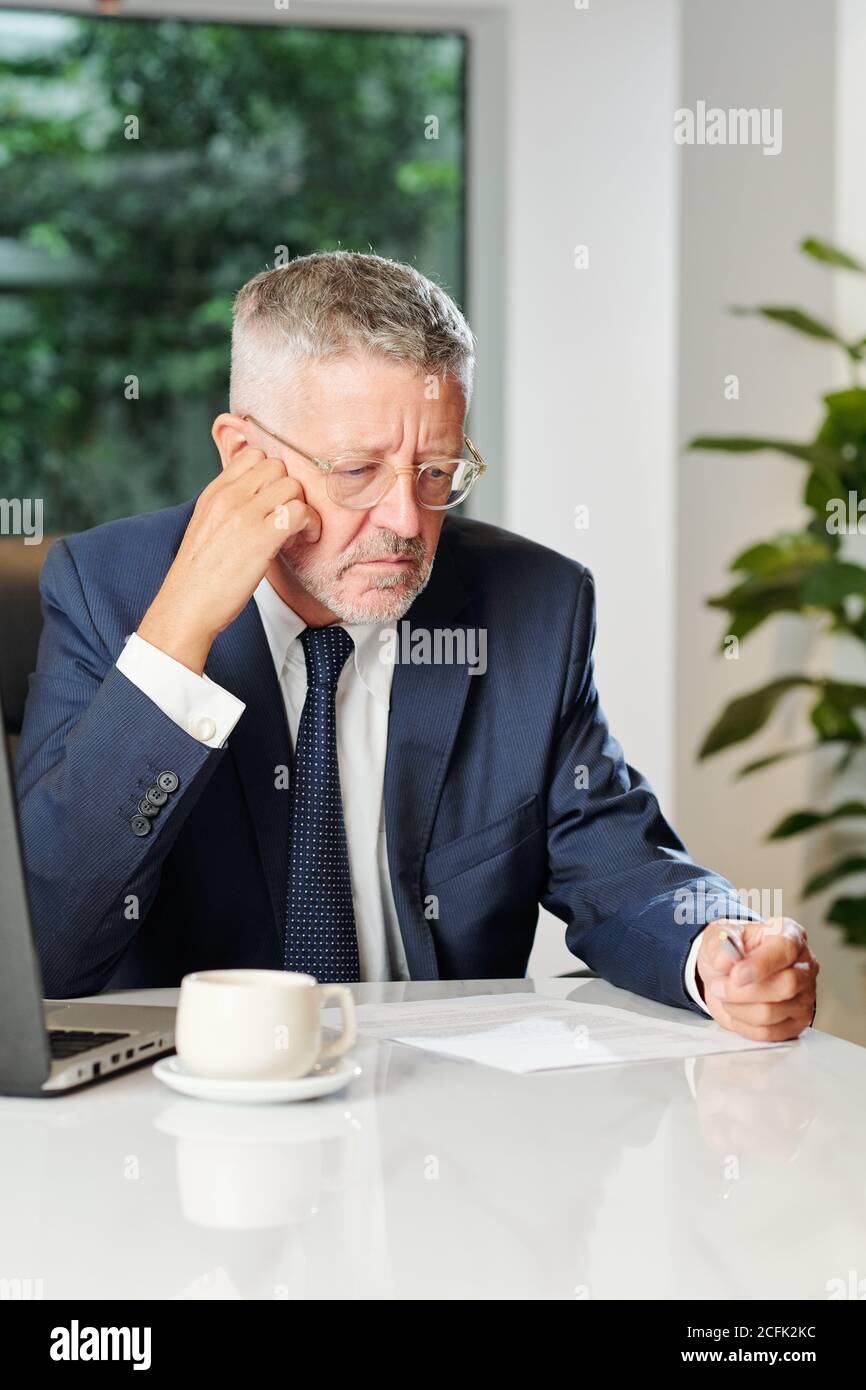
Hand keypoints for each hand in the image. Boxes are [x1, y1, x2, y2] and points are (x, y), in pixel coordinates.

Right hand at [138, 443, 320, 672]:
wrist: (186, 605)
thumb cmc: (200, 576)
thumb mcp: (207, 527)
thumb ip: (229, 506)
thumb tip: (260, 499)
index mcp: (214, 492)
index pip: (253, 455)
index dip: (272, 474)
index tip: (274, 499)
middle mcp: (228, 497)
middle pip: (277, 466)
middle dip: (289, 490)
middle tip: (288, 517)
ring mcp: (244, 516)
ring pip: (292, 486)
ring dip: (303, 507)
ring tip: (297, 532)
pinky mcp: (261, 539)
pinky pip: (300, 512)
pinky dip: (311, 524)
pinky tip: (304, 540)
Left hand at [695, 917, 818, 1042]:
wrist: (728, 973)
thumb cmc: (731, 950)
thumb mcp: (718, 936)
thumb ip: (719, 944)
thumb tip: (723, 960)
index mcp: (789, 934)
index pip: (786, 950)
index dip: (761, 965)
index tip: (736, 975)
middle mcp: (805, 965)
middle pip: (786, 986)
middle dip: (743, 991)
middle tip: (719, 986)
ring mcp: (805, 996)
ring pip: (772, 1013)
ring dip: (737, 1007)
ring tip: (726, 996)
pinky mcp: (797, 1022)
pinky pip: (768, 1033)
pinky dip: (743, 1025)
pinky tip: (736, 1010)